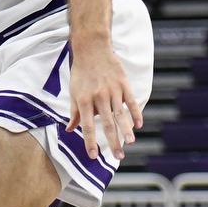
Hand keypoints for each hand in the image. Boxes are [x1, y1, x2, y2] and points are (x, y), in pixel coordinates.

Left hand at [66, 45, 140, 159]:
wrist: (92, 49)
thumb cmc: (81, 73)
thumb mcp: (73, 91)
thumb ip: (74, 112)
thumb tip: (69, 129)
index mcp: (84, 100)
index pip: (87, 125)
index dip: (89, 141)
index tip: (93, 156)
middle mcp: (98, 97)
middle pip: (107, 123)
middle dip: (112, 142)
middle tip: (119, 157)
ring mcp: (112, 90)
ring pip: (120, 114)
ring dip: (126, 130)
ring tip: (130, 143)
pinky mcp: (123, 83)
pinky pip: (130, 101)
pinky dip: (135, 113)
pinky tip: (138, 125)